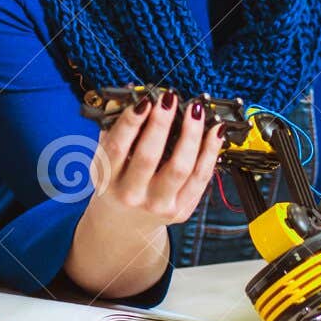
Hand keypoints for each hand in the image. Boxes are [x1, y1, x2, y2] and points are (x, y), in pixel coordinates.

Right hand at [81, 91, 227, 230]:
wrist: (125, 223)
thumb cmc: (117, 184)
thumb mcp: (106, 160)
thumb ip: (115, 131)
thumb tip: (133, 97)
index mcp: (107, 179)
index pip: (117, 147)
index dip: (130, 122)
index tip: (144, 100)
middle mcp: (131, 195)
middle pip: (149, 156)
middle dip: (161, 123)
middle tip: (170, 99)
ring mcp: (158, 205)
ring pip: (180, 167)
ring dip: (191, 135)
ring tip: (195, 111)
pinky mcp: (181, 210)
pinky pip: (200, 178)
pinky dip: (210, 152)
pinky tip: (214, 132)